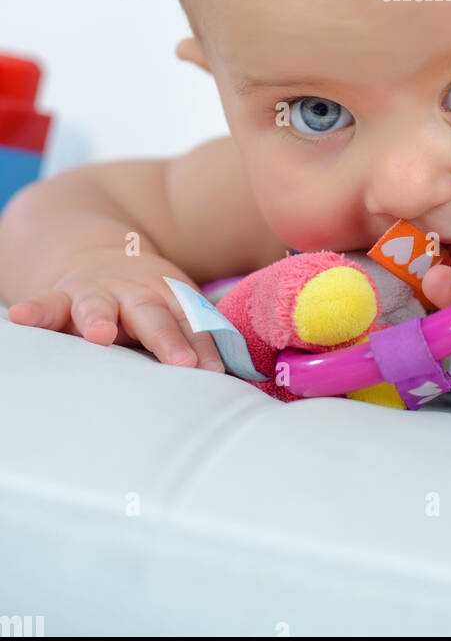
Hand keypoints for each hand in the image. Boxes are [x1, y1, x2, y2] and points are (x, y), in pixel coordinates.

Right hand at [7, 249, 224, 370]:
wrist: (105, 261)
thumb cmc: (150, 304)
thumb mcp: (177, 310)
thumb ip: (198, 340)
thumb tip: (238, 379)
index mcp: (168, 298)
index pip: (190, 322)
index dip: (204, 345)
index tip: (215, 372)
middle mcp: (133, 294)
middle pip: (152, 314)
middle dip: (166, 338)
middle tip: (181, 363)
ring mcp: (96, 294)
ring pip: (98, 303)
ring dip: (100, 317)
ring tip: (100, 335)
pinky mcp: (61, 299)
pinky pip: (46, 304)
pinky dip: (36, 311)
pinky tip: (21, 317)